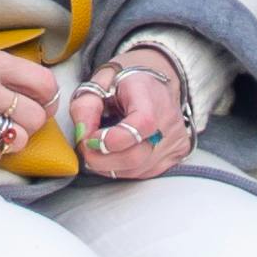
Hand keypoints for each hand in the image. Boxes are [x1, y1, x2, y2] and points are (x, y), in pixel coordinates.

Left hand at [68, 45, 194, 181]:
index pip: (141, 124)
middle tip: (87, 149)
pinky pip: (145, 172)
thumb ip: (85, 108)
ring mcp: (174, 140)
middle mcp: (168, 119)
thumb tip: (82, 136)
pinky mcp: (175, 154)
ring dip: (111, 166)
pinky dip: (124, 168)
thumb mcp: (97, 85)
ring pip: (138, 169)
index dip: (111, 139)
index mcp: (148, 94)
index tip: (90, 138)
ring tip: (101, 149)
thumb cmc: (123, 84)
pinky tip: (117, 154)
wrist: (152, 84)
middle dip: (102, 159)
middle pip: (137, 156)